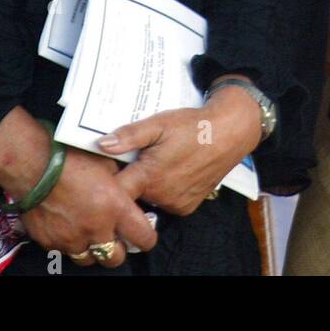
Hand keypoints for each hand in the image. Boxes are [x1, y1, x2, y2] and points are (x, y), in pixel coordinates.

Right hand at [0, 107, 155, 268]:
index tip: (144, 234)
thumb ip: (119, 181)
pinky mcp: (50, 242)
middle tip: (115, 237)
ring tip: (89, 233)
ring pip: (88, 259)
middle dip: (117, 250)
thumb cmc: (71, 157)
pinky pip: (64, 250)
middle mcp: (96, 229)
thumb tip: (127, 189)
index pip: (143, 237)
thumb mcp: (106, 162)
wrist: (33, 164)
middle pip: (115, 258)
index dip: (147, 238)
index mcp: (115, 207)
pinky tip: (67, 226)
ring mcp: (71, 239)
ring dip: (92, 249)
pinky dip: (68, 243)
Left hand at [103, 84, 261, 215]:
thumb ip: (129, 136)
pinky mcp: (187, 207)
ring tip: (156, 164)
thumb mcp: (159, 124)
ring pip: (148, 200)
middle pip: (131, 196)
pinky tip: (171, 173)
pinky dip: (164, 192)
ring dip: (147, 187)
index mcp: (148, 177)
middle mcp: (160, 196)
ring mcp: (175, 204)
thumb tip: (101, 145)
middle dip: (128, 181)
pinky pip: (166, 204)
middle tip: (134, 160)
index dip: (104, 186)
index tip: (100, 176)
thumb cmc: (192, 126)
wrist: (229, 133)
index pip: (115, 194)